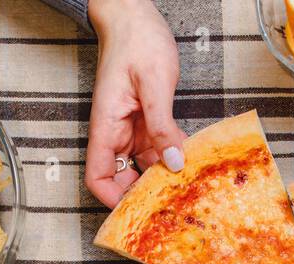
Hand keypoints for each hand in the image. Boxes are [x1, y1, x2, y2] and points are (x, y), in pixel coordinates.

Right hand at [85, 0, 186, 207]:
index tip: (137, 213)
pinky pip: (160, 149)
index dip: (113, 200)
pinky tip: (195, 162)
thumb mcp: (153, 82)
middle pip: (124, 179)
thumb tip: (172, 162)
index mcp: (106, 126)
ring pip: (146, 166)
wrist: (135, 16)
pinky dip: (175, 157)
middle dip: (146, 194)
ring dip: (166, 177)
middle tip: (175, 206)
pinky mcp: (148, 122)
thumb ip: (162, 124)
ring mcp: (132, 129)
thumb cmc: (136, 40)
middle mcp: (116, 133)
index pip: (98, 177)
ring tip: (190, 190)